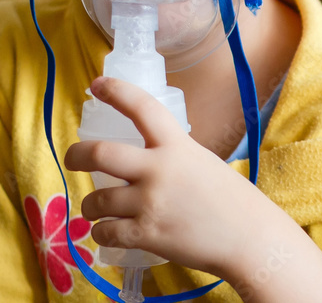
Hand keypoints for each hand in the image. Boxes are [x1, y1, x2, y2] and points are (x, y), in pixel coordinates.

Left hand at [63, 75, 270, 276]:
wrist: (248, 238)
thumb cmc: (230, 199)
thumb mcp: (201, 161)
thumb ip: (172, 155)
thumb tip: (144, 157)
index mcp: (177, 145)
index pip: (142, 107)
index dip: (116, 92)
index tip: (97, 83)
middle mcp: (159, 169)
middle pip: (101, 153)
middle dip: (77, 155)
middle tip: (73, 158)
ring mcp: (150, 203)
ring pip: (97, 200)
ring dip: (90, 206)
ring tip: (95, 209)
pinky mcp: (146, 234)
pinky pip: (105, 233)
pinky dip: (101, 233)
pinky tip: (107, 232)